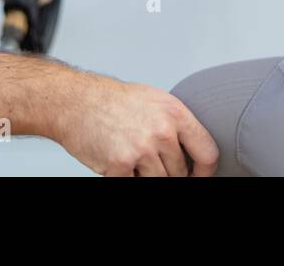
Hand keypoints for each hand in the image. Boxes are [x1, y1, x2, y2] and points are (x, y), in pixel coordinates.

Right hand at [55, 75, 219, 176]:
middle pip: (180, 172)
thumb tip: (193, 149)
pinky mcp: (120, 165)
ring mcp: (141, 149)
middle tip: (148, 158)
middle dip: (167, 171)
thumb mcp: (154, 100)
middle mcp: (161, 131)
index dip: (205, 171)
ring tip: (132, 154)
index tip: (199, 175)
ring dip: (146, 174)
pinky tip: (118, 159)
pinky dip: (127, 177)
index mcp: (174, 113)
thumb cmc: (112, 100)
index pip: (208, 153)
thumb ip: (176, 123)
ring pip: (159, 181)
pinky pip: (133, 184)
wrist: (75, 102)